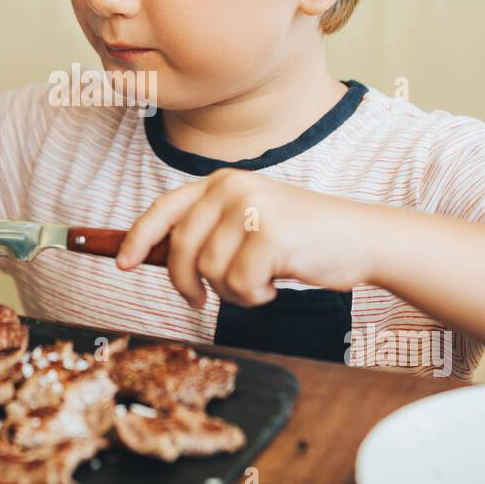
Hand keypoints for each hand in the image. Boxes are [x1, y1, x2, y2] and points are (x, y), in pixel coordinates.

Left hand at [116, 169, 380, 307]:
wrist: (361, 239)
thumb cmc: (302, 241)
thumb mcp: (249, 223)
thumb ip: (209, 232)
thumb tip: (155, 258)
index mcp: (223, 182)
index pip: (166, 208)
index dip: (139, 238)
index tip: (123, 265)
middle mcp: (232, 188)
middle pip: (182, 248)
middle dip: (186, 283)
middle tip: (200, 301)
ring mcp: (251, 208)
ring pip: (210, 271)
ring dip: (232, 291)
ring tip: (261, 282)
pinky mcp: (270, 234)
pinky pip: (239, 284)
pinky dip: (255, 297)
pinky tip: (276, 285)